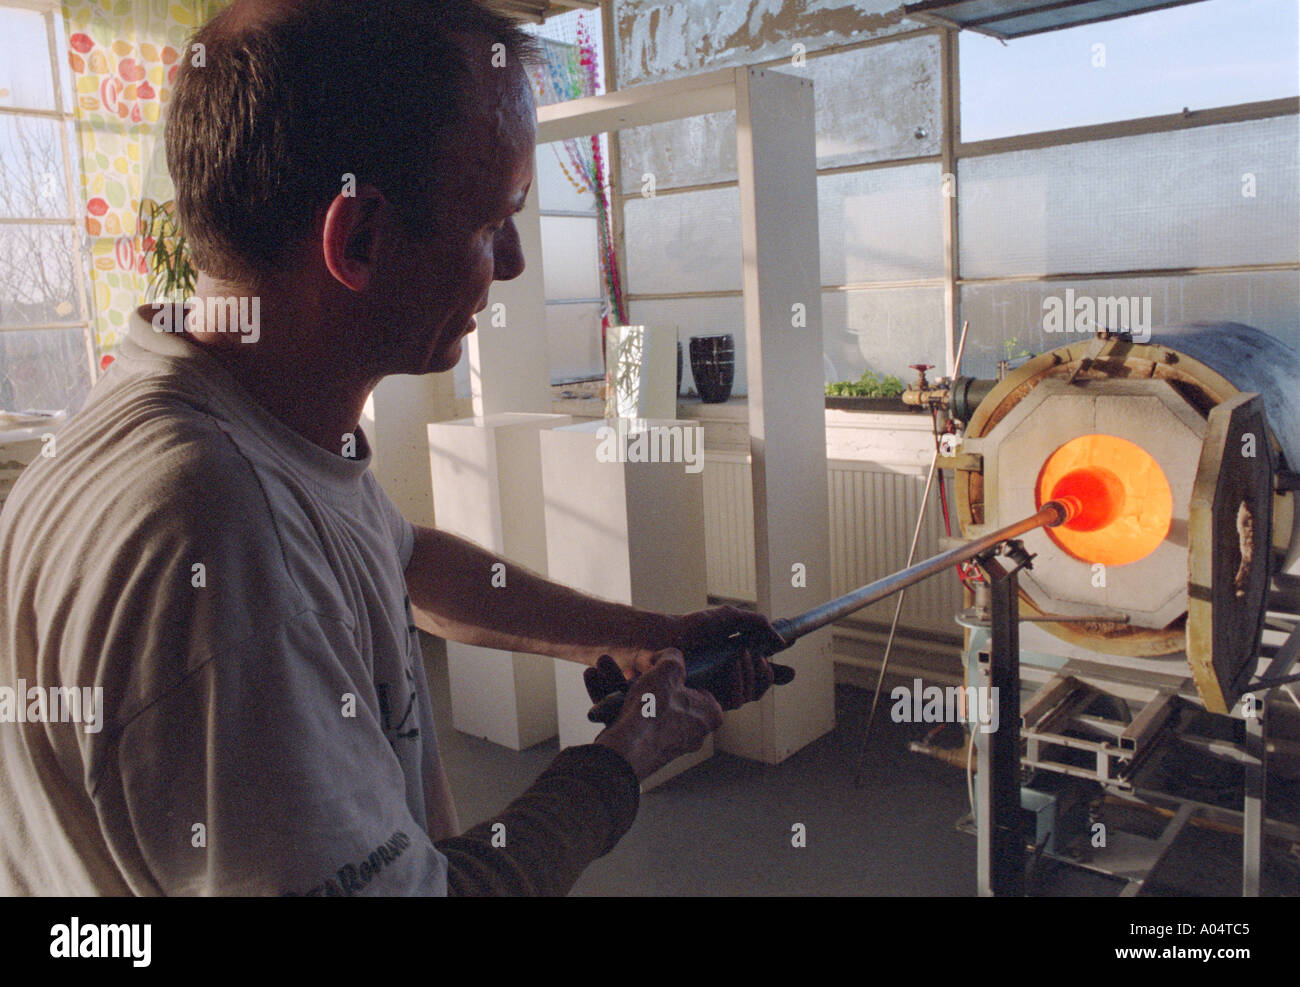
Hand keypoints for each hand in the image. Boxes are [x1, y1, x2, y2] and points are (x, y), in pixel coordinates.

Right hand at [592, 652, 722, 780]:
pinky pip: (626, 718)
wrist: (626, 751)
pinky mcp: (640, 747)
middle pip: (664, 694)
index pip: (699, 686)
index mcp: (708, 714)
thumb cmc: (654, 713)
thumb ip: (672, 657)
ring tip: (600, 666)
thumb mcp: (668, 669)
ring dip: (617, 684)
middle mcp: (690, 731)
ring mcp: (664, 741)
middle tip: (626, 666)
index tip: (662, 665)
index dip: (679, 672)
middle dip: (638, 676)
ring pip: (640, 705)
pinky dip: (609, 701)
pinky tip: (592, 680)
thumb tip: (666, 657)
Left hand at [654, 605, 790, 709]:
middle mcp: (729, 676)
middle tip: (765, 660)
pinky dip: (741, 682)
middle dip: (770, 676)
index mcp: (736, 659)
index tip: (791, 668)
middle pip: (761, 687)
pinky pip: (736, 700)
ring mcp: (719, 689)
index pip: (763, 672)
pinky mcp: (709, 699)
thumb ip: (757, 624)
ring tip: (745, 655)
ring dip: (755, 675)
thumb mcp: (729, 617)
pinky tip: (736, 665)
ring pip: (752, 694)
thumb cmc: (693, 627)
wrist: (664, 638)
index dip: (779, 673)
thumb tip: (781, 641)